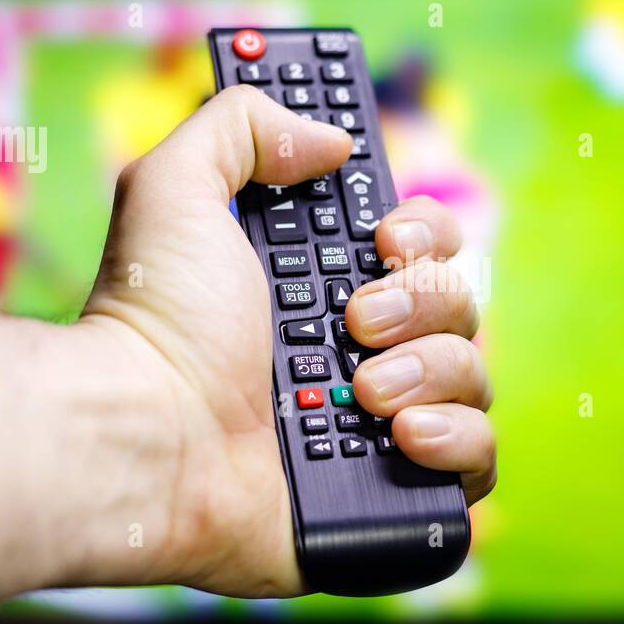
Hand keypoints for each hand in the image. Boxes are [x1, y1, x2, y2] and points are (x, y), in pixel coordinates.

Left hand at [75, 86, 494, 597]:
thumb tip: (331, 139)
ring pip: (474, 376)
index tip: (384, 238)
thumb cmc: (153, 324)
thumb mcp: (175, 189)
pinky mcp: (392, 495)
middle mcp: (360, 354)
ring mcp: (379, 426)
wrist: (144, 441)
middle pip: (457, 303)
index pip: (422, 246)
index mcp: (322, 290)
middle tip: (354, 321)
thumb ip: (241, 128)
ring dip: (433, 369)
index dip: (422, 233)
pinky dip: (459, 439)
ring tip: (366, 391)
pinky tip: (403, 436)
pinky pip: (479, 459)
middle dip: (419, 300)